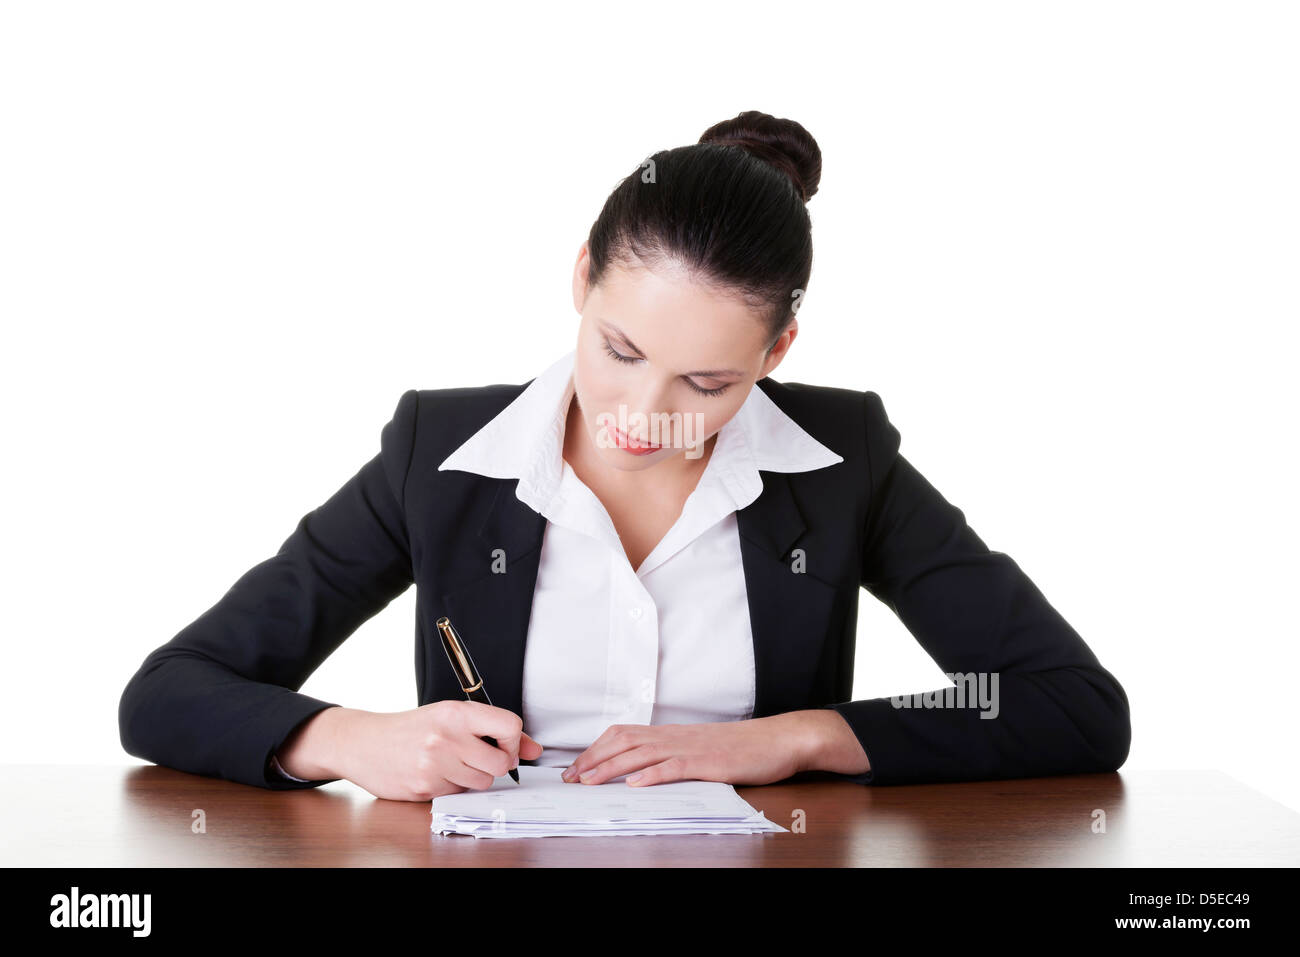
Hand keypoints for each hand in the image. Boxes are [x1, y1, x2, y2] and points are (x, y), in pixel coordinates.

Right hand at [334, 700, 543, 801]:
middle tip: (478, 757)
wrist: (364, 743)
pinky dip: (453, 787)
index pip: (509, 726)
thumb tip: (534, 750)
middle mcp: (446, 738)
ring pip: (483, 782)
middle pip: (501, 763)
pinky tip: (436, 773)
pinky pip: (459, 794)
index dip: (513, 740)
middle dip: (497, 764)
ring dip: (474, 777)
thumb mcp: (451, 716)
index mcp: (456, 713)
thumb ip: (494, 730)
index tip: (503, 743)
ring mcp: (435, 765)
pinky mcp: (425, 788)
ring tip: (453, 763)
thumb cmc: (411, 728)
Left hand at [560, 713, 818, 787]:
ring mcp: (691, 748)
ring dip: (612, 767)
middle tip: (570, 778)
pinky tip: (636, 783)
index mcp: (671, 734)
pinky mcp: (708, 762)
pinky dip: (652, 774)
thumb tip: (641, 770)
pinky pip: (675, 767)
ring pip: (642, 753)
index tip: (575, 767)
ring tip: (589, 781)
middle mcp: (675, 737)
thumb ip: (671, 756)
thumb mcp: (699, 749)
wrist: (777, 740)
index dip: (595, 749)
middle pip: (624, 742)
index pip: (623, 735)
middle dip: (593, 759)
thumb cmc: (740, 748)